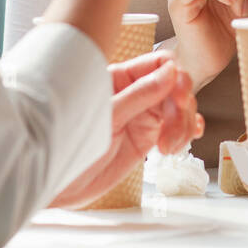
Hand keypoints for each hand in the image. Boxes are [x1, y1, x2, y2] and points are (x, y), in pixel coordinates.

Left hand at [50, 52, 202, 208]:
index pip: (159, 63)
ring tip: (170, 147)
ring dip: (183, 125)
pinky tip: (187, 138)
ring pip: (179, 108)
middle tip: (174, 130)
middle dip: (180, 108)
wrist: (59, 184)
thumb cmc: (68, 144)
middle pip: (175, 87)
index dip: (176, 77)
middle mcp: (134, 93)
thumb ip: (138, 95)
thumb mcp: (106, 117)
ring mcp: (142, 115)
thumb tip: (170, 74)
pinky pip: (176, 127)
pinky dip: (187, 130)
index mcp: (120, 78)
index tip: (178, 97)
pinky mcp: (147, 137)